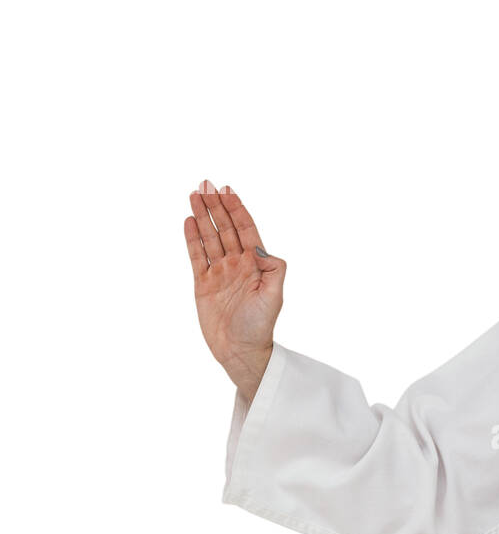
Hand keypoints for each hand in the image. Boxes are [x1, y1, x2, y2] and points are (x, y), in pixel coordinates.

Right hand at [184, 179, 284, 398]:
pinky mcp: (203, 283)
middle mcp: (237, 263)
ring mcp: (219, 272)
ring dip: (202, 216)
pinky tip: (189, 221)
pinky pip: (196, 256)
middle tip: (205, 184)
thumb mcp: (275, 296)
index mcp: (255, 263)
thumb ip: (274, 269)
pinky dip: (192, 238)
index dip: (237, 209)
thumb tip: (263, 249)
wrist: (240, 349)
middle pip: (225, 227)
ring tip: (194, 194)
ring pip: (209, 237)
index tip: (227, 190)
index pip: (245, 229)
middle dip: (216, 205)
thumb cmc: (260, 325)